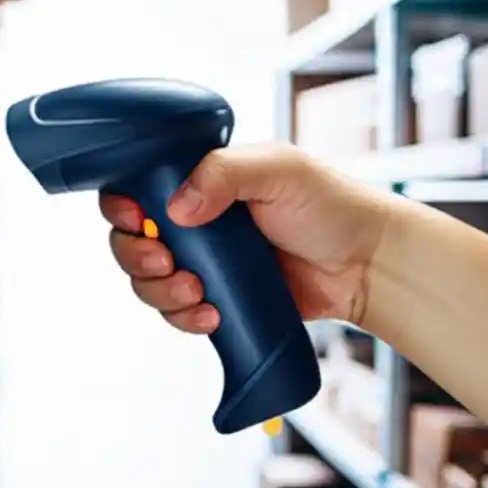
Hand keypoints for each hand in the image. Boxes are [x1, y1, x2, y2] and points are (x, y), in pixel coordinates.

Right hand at [100, 144, 392, 334]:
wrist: (366, 265)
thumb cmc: (329, 206)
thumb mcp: (276, 170)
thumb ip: (222, 174)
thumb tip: (174, 209)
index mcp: (197, 182)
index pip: (133, 189)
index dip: (120, 206)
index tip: (134, 218)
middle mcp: (191, 223)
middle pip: (129, 241)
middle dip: (135, 256)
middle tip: (165, 260)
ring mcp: (202, 264)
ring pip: (147, 283)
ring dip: (160, 291)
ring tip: (197, 291)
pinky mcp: (216, 301)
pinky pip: (177, 315)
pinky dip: (183, 318)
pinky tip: (210, 315)